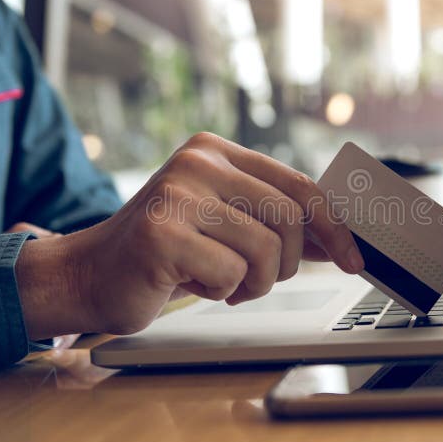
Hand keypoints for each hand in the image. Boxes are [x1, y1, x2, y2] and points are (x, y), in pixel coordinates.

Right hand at [16, 133, 363, 338]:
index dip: (333, 226)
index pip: (298, 184)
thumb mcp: (226, 226)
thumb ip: (276, 224)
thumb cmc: (164, 253)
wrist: (89, 275)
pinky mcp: (161, 232)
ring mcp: (177, 192)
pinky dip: (219, 291)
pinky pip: (229, 273)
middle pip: (290, 216)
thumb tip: (339, 236)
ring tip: (220, 281)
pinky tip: (189, 281)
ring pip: (264, 248)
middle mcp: (197, 161)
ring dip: (252, 281)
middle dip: (284, 262)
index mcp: (215, 151)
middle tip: (255, 277)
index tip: (353, 257)